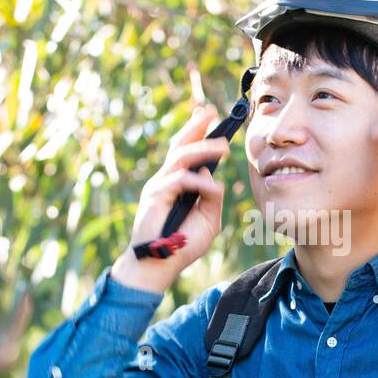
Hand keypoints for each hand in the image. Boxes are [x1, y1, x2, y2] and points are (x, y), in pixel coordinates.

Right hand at [114, 103, 229, 292]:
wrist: (158, 266)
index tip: (210, 116)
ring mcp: (158, 187)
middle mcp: (165, 180)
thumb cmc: (182, 245)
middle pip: (179, 145)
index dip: (197, 133)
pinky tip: (209, 186)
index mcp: (176, 184)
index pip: (186, 152)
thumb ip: (212, 197)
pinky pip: (179, 181)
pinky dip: (197, 182)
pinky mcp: (155, 197)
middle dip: (195, 126)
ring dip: (202, 148)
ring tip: (223, 145)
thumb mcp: (209, 220)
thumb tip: (210, 174)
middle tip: (209, 111)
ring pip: (180, 158)